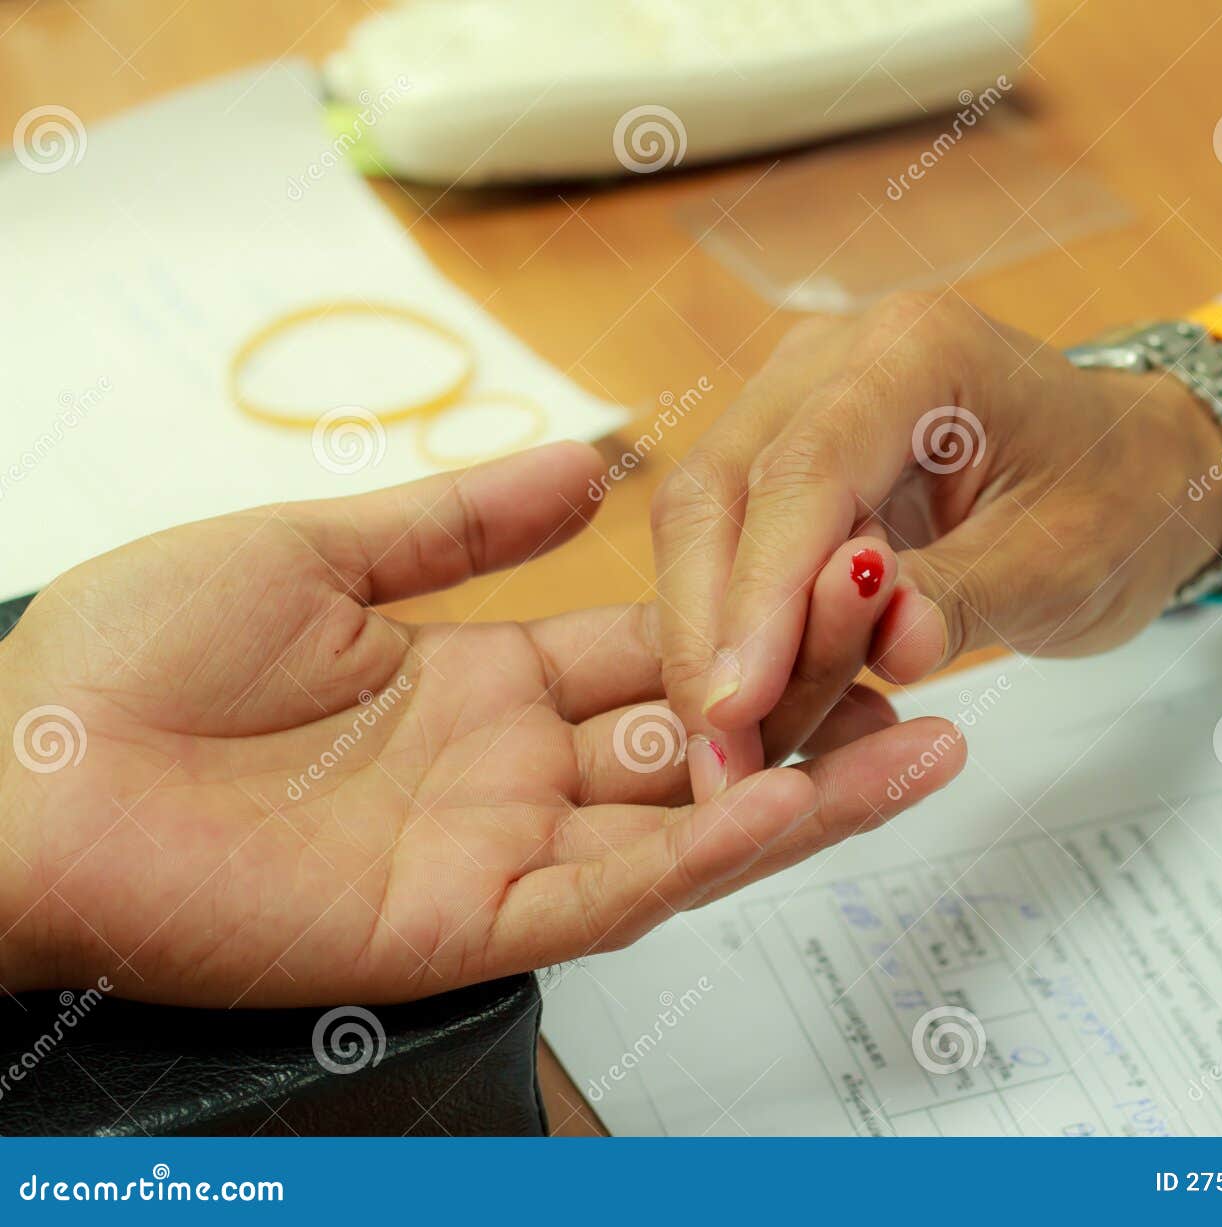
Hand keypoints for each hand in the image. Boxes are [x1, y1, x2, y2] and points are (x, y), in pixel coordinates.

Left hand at [0, 443, 963, 1005]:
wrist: (19, 782)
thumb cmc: (128, 664)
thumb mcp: (316, 553)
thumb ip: (462, 522)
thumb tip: (586, 463)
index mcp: (484, 684)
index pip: (655, 650)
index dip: (751, 621)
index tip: (842, 576)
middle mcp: (514, 773)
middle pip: (701, 741)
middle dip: (817, 707)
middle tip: (929, 659)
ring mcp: (501, 850)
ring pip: (690, 826)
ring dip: (811, 789)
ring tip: (930, 739)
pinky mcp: (468, 918)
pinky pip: (617, 889)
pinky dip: (712, 849)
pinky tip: (798, 798)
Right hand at [652, 292, 1221, 797]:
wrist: (1131, 472)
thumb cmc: (1114, 501)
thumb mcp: (1062, 564)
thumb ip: (961, 597)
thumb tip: (881, 645)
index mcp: (917, 351)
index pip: (803, 471)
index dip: (760, 594)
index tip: (736, 704)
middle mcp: (832, 359)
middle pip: (716, 491)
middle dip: (708, 631)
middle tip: (720, 756)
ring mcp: (794, 404)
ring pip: (702, 525)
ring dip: (712, 643)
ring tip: (744, 751)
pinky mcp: (779, 460)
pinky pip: (727, 549)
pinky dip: (737, 635)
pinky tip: (769, 707)